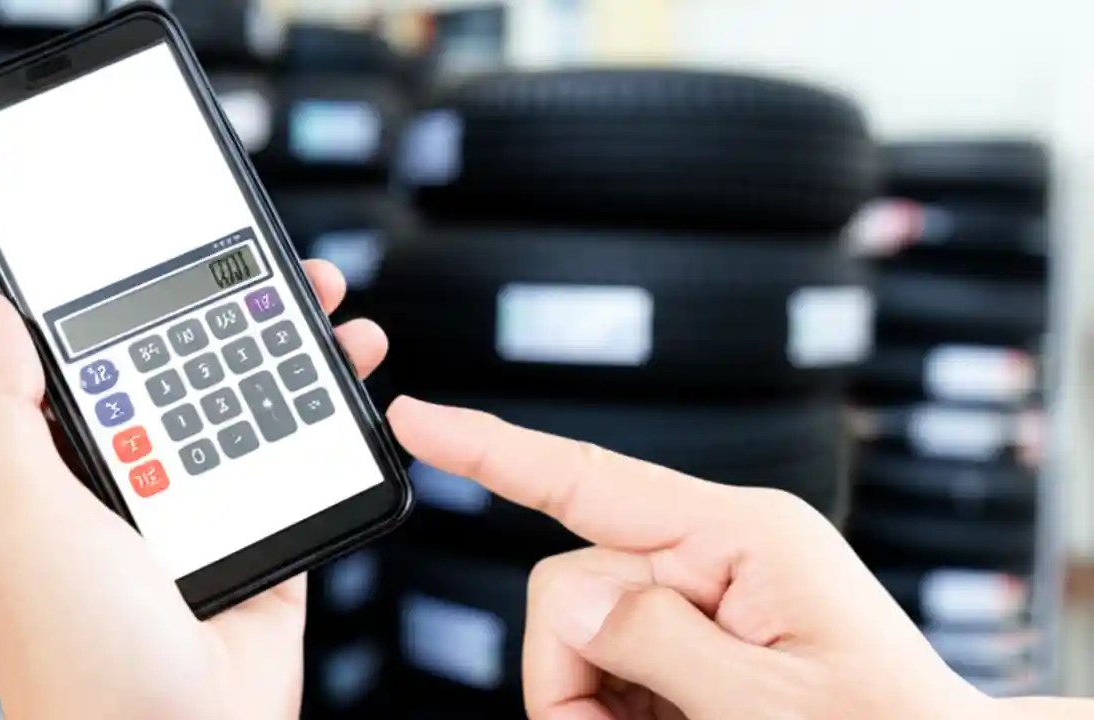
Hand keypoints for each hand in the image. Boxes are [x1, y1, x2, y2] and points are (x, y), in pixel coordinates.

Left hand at [0, 261, 386, 719]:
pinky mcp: (270, 541)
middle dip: (242, 322)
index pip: (106, 369)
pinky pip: (305, 469)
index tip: (182, 259)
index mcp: (70, 475)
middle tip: (284, 277)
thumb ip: (3, 415)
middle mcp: (140, 490)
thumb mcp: (21, 518)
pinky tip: (355, 393)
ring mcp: (209, 516)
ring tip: (340, 323)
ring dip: (302, 364)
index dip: (144, 306)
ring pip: (259, 415)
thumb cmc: (78, 651)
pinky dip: (333, 429)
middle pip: (197, 379)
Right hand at [388, 397, 991, 719]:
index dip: (491, 449)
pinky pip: (602, 663)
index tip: (417, 419)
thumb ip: (662, 640)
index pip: (590, 479)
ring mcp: (697, 595)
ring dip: (590, 702)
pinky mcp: (688, 637)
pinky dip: (609, 709)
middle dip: (574, 677)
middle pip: (570, 586)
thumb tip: (570, 596)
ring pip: (575, 633)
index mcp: (742, 536)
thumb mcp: (776, 704)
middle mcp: (712, 550)